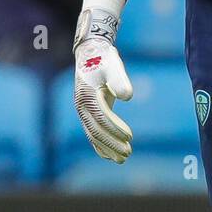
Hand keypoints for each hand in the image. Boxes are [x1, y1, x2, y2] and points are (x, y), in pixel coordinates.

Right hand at [73, 35, 132, 161]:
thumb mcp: (114, 66)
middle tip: (128, 154)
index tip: (130, 137)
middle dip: (112, 144)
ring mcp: (83, 111)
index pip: (102, 118)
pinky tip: (110, 156)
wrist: (91, 53)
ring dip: (107, 148)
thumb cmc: (104, 59)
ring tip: (123, 159)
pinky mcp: (88, 112)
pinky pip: (92, 132)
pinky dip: (100, 145)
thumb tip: (127, 97)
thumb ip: (120, 81)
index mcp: (87, 96)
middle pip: (96, 131)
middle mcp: (82, 106)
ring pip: (93, 135)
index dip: (115, 129)